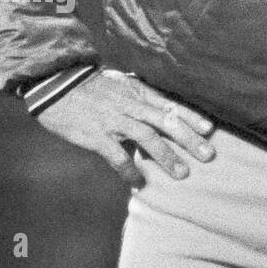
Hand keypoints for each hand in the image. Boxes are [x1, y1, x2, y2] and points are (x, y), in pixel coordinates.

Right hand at [36, 69, 215, 186]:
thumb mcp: (121, 85)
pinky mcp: (97, 136)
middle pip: (166, 122)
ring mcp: (115, 121)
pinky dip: (131, 170)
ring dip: (166, 156)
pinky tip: (141, 183)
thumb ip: (140, 99)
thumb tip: (159, 114)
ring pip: (148, 138)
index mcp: (139, 93)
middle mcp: (131, 106)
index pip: (171, 104)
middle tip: (208, 155)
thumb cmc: (91, 86)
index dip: (191, 117)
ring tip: (182, 173)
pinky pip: (118, 157)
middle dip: (189, 139)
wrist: (57, 85)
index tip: (209, 129)